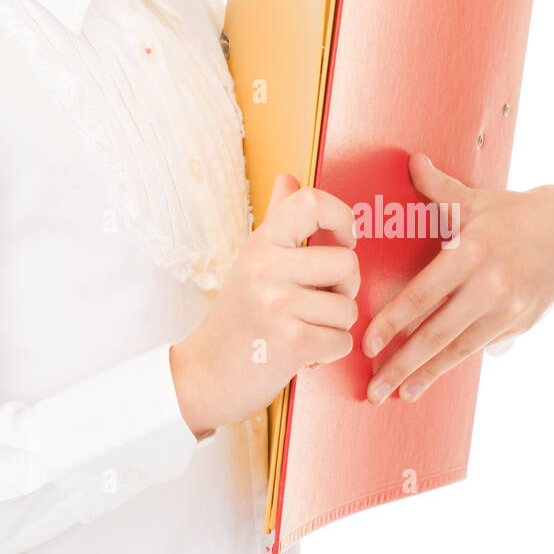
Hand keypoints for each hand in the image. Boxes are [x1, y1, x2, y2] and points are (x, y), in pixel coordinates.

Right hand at [170, 174, 359, 435]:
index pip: (310, 203)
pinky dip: (328, 352)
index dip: (342, 215)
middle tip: (318, 302)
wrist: (204, 375)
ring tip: (302, 329)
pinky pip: (342, 340)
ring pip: (349, 308)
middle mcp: (267, 267)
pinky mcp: (291, 342)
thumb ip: (277, 220)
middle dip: (345, 289)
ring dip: (334, 326)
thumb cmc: (237, 317)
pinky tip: (302, 352)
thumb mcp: (252, 261)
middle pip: (348, 263)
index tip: (345, 238)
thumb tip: (289, 177)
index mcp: (261, 243)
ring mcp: (278, 304)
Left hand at [362, 154, 553, 403]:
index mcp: (470, 253)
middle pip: (436, 333)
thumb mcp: (475, 198)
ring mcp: (505, 310)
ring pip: (457, 349)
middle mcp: (488, 286)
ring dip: (425, 376)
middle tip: (374, 388)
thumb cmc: (512, 215)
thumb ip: (439, 187)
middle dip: (402, 364)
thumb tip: (412, 161)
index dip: (392, 322)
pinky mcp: (517, 325)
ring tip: (397, 395)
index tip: (368, 343)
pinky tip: (427, 382)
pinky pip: (476, 349)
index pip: (422, 294)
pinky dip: (450, 367)